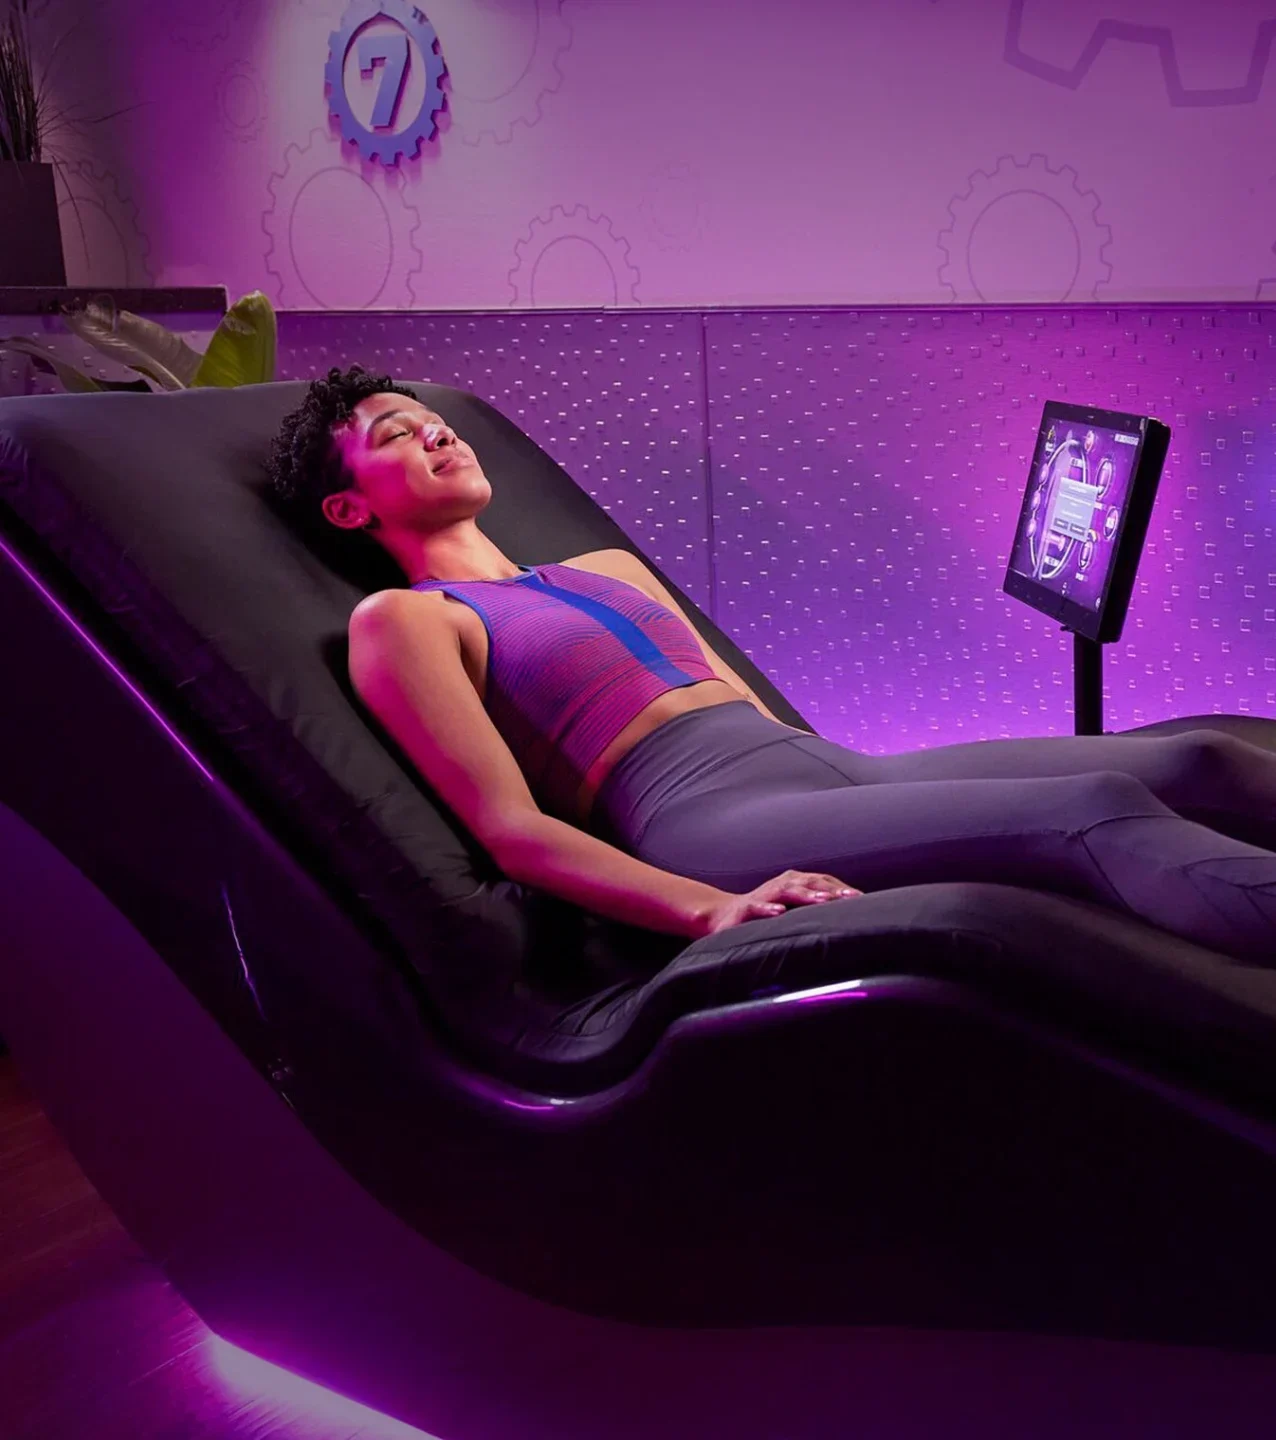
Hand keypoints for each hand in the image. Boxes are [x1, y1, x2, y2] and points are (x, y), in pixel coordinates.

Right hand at [700, 870, 861, 935]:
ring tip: (823, 900)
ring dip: (806, 894)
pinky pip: (758, 906)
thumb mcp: (793, 912)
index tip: (865, 899)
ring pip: (788, 890)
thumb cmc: (766, 914)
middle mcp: (782, 885)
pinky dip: (768, 908)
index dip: (843, 888)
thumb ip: (815, 914)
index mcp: (796, 884)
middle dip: (832, 889)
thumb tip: (848, 922)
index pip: (824, 882)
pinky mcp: (746, 908)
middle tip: (852, 897)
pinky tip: (779, 913)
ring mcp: (765, 895)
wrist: (725, 916)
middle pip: (811, 882)